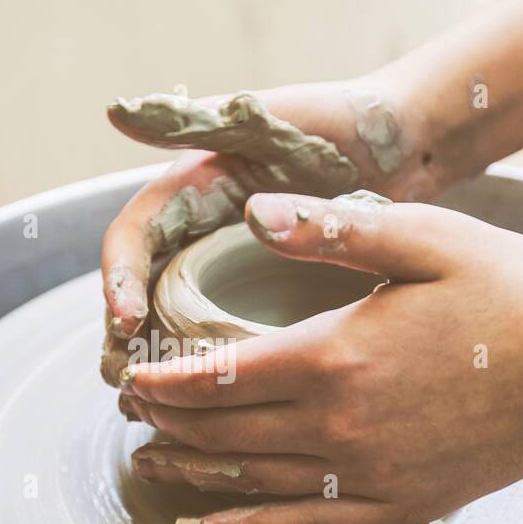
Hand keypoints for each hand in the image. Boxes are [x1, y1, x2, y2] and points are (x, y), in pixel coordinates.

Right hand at [100, 78, 447, 383]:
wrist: (403, 142)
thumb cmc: (334, 121)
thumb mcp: (263, 119)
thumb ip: (197, 118)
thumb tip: (119, 114)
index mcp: (189, 190)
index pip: (131, 240)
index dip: (119, 280)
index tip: (126, 321)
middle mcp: (199, 231)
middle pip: (139, 292)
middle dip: (125, 339)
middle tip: (131, 384)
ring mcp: (229, 265)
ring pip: (172, 322)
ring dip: (159, 363)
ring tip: (157, 409)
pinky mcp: (263, 293)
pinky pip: (222, 336)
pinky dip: (208, 370)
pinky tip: (214, 409)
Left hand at [119, 192, 522, 523]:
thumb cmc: (511, 295)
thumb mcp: (425, 238)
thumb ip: (332, 228)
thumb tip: (251, 212)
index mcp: (334, 354)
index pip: (218, 376)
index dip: (165, 381)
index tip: (131, 378)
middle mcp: (338, 425)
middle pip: (223, 433)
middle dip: (168, 424)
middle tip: (131, 414)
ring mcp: (367, 473)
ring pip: (253, 482)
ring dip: (194, 473)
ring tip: (150, 465)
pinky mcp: (396, 504)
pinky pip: (304, 523)